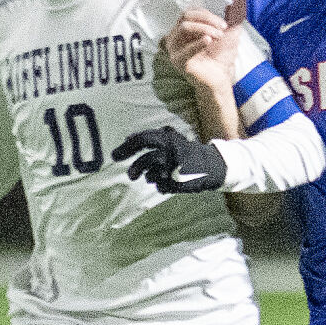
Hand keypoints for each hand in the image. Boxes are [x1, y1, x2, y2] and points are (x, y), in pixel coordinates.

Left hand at [111, 126, 227, 193]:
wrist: (211, 165)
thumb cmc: (185, 151)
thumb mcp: (170, 139)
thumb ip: (151, 138)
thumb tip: (127, 138)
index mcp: (168, 138)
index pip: (142, 140)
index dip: (126, 148)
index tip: (114, 156)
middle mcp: (171, 151)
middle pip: (146, 159)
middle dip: (135, 168)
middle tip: (130, 176)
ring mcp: (176, 167)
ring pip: (152, 175)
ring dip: (150, 177)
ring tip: (153, 176)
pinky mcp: (180, 181)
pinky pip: (161, 186)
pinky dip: (161, 185)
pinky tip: (167, 181)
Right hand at [163, 0, 247, 91]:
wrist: (221, 78)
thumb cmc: (222, 56)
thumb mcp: (230, 34)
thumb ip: (232, 18)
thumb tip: (236, 2)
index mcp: (185, 28)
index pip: (192, 12)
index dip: (208, 14)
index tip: (224, 24)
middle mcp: (177, 36)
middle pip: (187, 16)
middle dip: (207, 19)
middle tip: (222, 28)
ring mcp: (175, 48)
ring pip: (184, 27)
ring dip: (204, 28)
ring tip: (217, 37)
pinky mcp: (177, 60)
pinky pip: (184, 48)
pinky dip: (197, 43)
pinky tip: (208, 41)